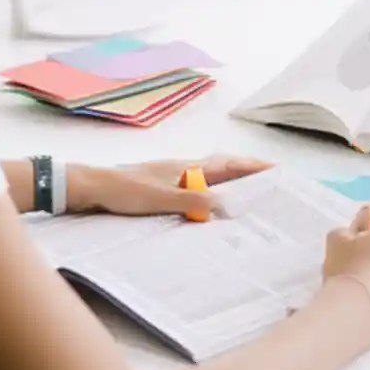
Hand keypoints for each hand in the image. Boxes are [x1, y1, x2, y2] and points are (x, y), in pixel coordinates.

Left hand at [67, 155, 273, 217]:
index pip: (228, 164)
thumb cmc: (124, 190)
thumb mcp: (161, 198)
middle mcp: (183, 168)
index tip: (276, 169)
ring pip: (211, 176)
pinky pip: (198, 187)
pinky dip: (213, 192)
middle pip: (224, 167)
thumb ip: (194, 200)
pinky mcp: (163, 186)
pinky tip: (211, 204)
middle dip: (248, 171)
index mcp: (187, 167)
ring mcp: (173, 176)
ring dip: (231, 181)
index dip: (253, 166)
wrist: (92, 187)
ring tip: (248, 193)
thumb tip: (227, 205)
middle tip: (269, 180)